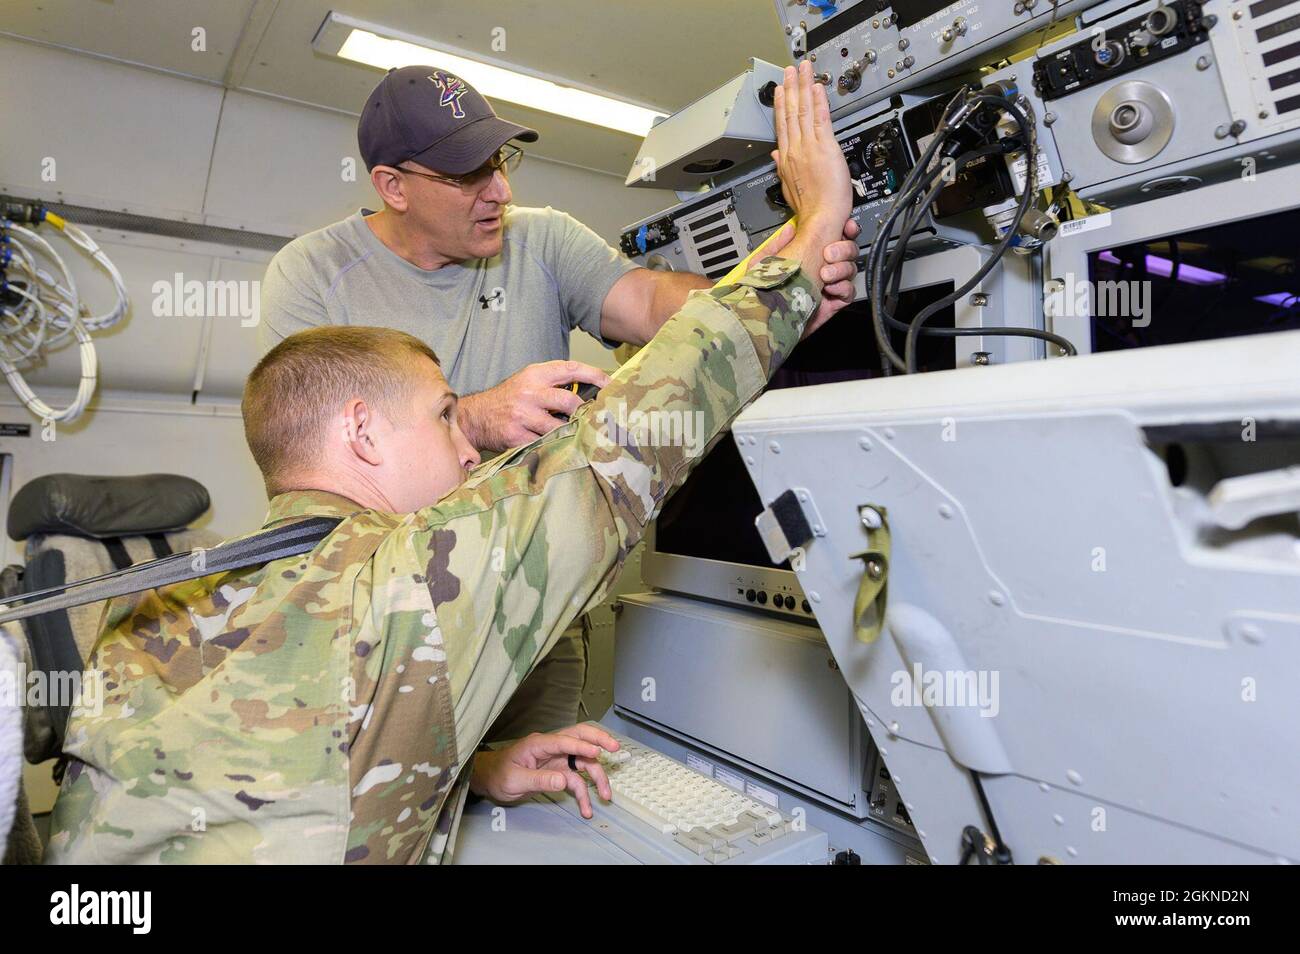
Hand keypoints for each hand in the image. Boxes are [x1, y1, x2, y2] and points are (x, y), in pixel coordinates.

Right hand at [458, 360, 611, 451]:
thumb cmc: (509, 398)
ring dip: (570, 431)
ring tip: (576, 433)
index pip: (570, 369)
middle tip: (593, 418)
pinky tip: (557, 445)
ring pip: (559, 426)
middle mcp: (529, 393)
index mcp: (534, 375)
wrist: (476, 416)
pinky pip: (544, 443)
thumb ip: (554, 383)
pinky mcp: (517, 436)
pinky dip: (554, 445)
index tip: (611, 384)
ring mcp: (522, 415)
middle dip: (583, 411)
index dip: (594, 375)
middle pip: (568, 401)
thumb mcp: (528, 381)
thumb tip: (590, 391)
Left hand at [469, 724, 618, 818]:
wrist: (491, 779)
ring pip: (583, 762)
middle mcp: (551, 747)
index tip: (598, 752)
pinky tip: (586, 808)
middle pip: (580, 738)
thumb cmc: (499, 774)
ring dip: (596, 777)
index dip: (581, 745)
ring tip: (606, 795)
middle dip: (599, 741)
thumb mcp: (515, 780)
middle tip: (616, 748)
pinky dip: (583, 793)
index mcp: (539, 744)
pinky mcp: (558, 771)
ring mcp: (556, 759)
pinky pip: (576, 779)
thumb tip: (563, 780)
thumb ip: (540, 780)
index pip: (564, 740)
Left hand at [766, 217, 860, 337]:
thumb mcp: (765, 266)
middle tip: (828, 253)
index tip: (845, 226)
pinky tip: (830, 287)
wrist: (767, 321)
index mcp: (811, 254)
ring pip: (850, 269)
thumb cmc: (764, 294)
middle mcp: (823, 267)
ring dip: (841, 268)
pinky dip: (843, 287)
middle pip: (849, 250)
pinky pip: (849, 291)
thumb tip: (789, 230)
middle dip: (843, 248)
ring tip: (825, 273)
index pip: (835, 236)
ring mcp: (830, 284)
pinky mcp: (833, 302)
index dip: (845, 229)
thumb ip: (777, 245)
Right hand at [770, 62, 852, 242]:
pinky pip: (821, 119)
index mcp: (787, 159)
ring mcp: (809, 147)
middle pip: (791, 113)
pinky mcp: (825, 148)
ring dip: (802, 87)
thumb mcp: (789, 187)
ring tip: (802, 70)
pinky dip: (819, 102)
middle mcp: (795, 150)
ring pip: (804, 110)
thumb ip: (783, 168)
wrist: (819, 219)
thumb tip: (776, 157)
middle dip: (790, 88)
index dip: (781, 105)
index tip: (780, 90)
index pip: (783, 126)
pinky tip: (817, 88)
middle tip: (790, 70)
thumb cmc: (809, 209)